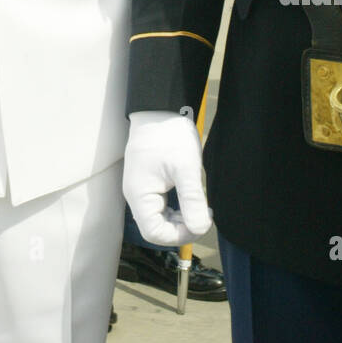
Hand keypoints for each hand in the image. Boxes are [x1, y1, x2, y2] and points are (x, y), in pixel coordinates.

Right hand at [123, 110, 211, 246]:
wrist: (160, 107)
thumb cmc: (169, 134)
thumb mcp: (186, 167)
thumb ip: (192, 201)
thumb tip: (200, 228)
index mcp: (139, 195)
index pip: (154, 233)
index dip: (179, 235)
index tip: (200, 222)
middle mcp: (137, 195)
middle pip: (157, 228)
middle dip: (182, 227)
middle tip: (204, 213)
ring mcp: (142, 189)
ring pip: (160, 218)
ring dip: (181, 218)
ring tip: (200, 205)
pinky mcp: (149, 182)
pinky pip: (162, 205)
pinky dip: (177, 207)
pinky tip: (191, 197)